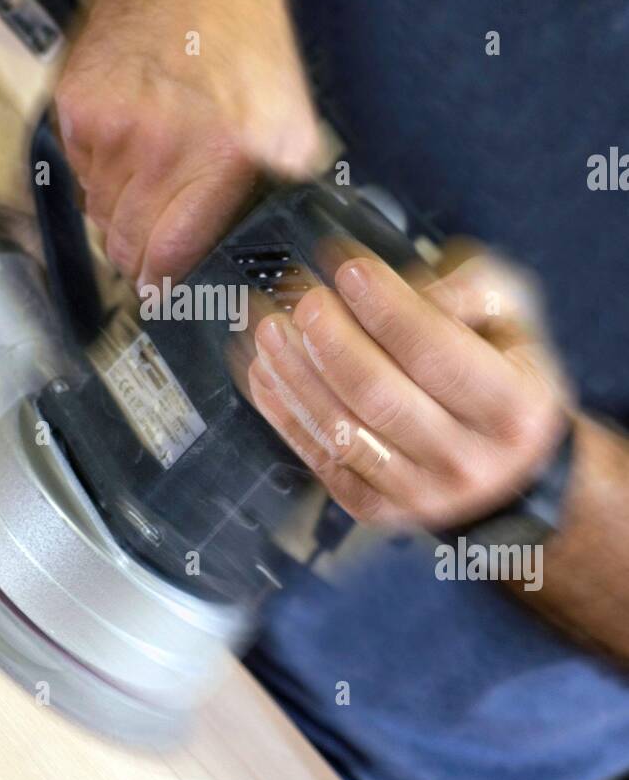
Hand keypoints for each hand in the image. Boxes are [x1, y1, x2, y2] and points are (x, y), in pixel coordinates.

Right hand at [55, 0, 322, 288]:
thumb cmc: (238, 29)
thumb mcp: (290, 106)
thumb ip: (283, 180)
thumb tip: (272, 240)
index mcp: (218, 153)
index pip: (170, 254)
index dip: (166, 284)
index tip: (166, 294)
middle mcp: (158, 147)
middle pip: (126, 244)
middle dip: (141, 258)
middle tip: (156, 252)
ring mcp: (108, 129)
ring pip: (99, 213)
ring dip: (120, 215)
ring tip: (149, 184)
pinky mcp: (74, 110)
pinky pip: (79, 174)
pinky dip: (99, 174)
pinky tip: (129, 142)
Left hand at [247, 247, 569, 530]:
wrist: (504, 452)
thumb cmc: (500, 366)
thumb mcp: (509, 311)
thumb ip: (466, 287)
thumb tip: (400, 286)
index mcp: (514, 407)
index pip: (438, 355)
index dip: (387, 310)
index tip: (352, 270)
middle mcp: (471, 460)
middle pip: (381, 397)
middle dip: (332, 342)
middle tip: (305, 300)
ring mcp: (423, 493)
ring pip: (343, 433)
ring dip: (296, 376)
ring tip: (271, 328)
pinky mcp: (379, 508)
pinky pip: (322, 461)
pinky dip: (285, 413)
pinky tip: (265, 371)